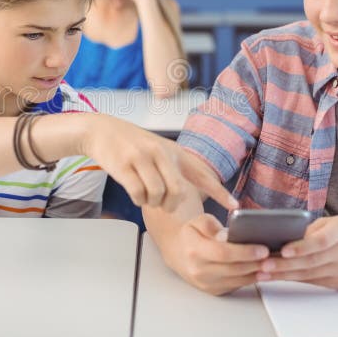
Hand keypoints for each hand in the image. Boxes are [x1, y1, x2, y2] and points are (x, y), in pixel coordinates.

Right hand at [81, 114, 236, 211]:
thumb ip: (176, 169)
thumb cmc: (133, 145)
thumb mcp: (160, 150)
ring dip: (152, 202)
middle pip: (177, 191)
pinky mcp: (124, 166)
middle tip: (162, 204)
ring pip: (157, 194)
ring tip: (146, 196)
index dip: (219, 191)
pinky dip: (138, 200)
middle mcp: (161, 153)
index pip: (202, 173)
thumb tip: (189, 194)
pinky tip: (135, 193)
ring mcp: (141, 158)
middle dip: (171, 204)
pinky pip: (138, 193)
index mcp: (174, 151)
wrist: (102, 130)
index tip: (235, 205)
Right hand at [163, 213, 268, 294]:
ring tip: (273, 265)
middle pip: (233, 269)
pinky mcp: (212, 290)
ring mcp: (205, 283)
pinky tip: (262, 272)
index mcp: (194, 249)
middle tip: (274, 257)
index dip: (245, 252)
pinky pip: (236, 286)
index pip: (223, 253)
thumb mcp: (199, 222)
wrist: (177, 252)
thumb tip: (228, 236)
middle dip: (256, 263)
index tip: (263, 249)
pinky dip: (250, 279)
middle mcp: (198, 269)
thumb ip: (213, 226)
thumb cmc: (191, 234)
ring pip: (237, 280)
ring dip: (257, 273)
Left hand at [256, 215, 337, 289]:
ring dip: (284, 275)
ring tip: (263, 273)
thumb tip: (283, 236)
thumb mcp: (332, 222)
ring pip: (309, 274)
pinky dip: (293, 279)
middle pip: (311, 261)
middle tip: (263, 264)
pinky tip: (277, 277)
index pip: (320, 241)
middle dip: (284, 264)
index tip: (283, 250)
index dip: (301, 247)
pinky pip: (313, 281)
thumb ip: (311, 229)